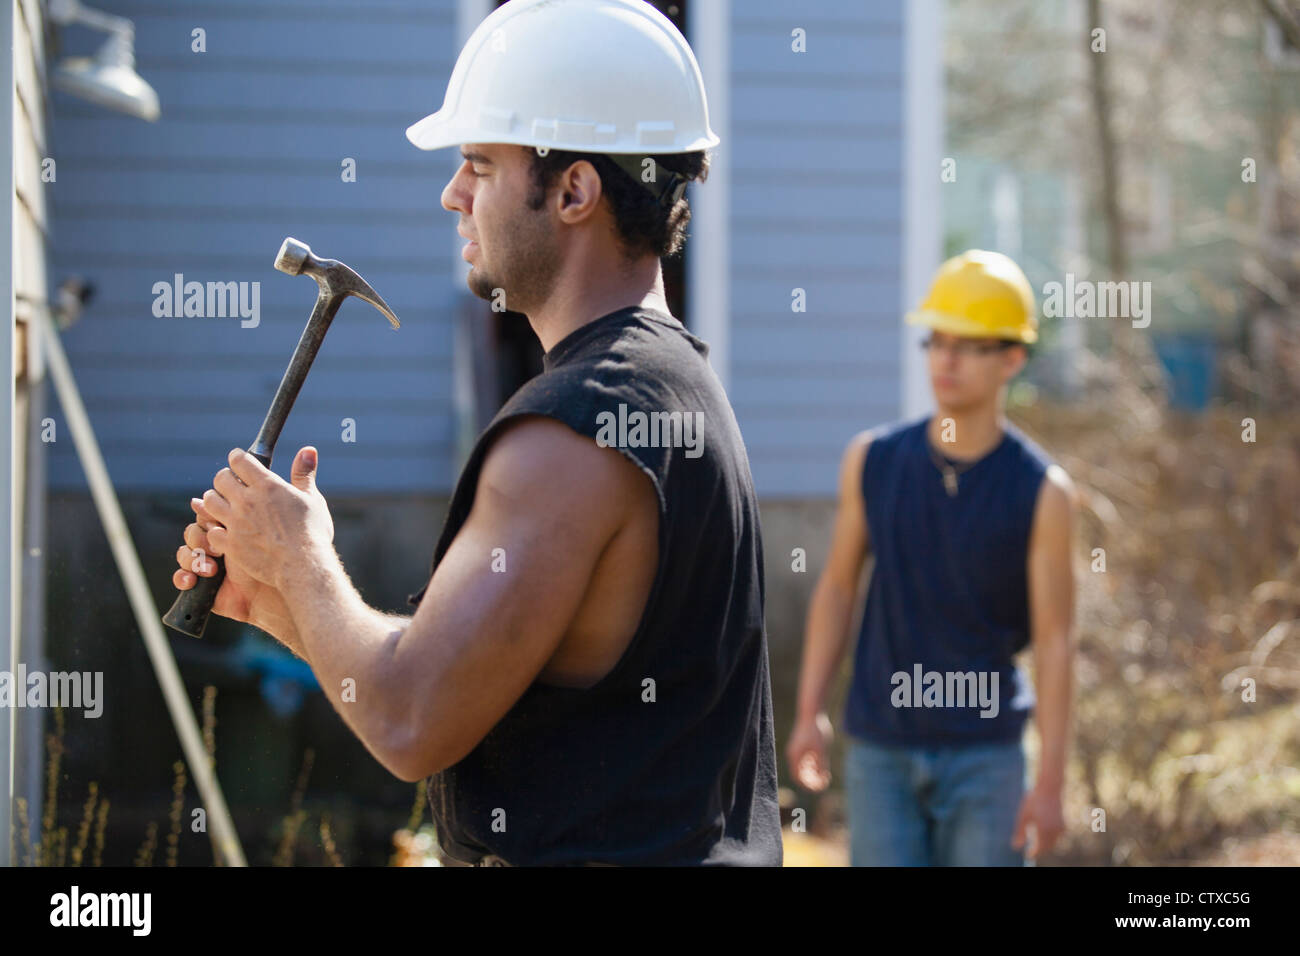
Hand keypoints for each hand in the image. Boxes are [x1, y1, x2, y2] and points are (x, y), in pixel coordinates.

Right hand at [172, 498, 290, 631]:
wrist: (281, 595)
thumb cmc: (280, 560)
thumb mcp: (263, 528)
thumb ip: (246, 505)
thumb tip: (206, 497)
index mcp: (231, 528)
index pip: (206, 513)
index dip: (207, 517)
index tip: (218, 524)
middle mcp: (217, 545)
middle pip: (192, 532)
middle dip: (199, 539)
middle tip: (216, 549)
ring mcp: (208, 565)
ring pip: (185, 553)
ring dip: (192, 558)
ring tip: (211, 569)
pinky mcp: (202, 585)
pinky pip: (181, 578)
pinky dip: (182, 577)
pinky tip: (192, 579)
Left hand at [199, 446, 334, 591]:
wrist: (304, 567)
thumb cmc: (313, 532)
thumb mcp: (313, 499)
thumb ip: (304, 474)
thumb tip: (308, 450)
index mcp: (268, 486)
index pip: (240, 460)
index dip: (237, 457)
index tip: (238, 459)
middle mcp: (247, 500)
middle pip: (220, 478)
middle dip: (224, 478)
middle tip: (231, 484)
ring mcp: (236, 523)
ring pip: (209, 502)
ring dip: (214, 500)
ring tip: (223, 505)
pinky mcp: (231, 544)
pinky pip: (210, 532)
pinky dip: (215, 530)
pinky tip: (225, 532)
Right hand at [786, 712, 833, 790]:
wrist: (812, 712)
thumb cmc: (817, 730)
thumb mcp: (822, 750)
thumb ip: (821, 765)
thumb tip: (822, 779)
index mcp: (795, 756)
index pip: (798, 778)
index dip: (808, 786)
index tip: (820, 788)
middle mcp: (793, 754)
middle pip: (800, 774)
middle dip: (811, 781)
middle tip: (825, 782)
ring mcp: (796, 749)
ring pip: (803, 768)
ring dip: (813, 774)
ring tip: (825, 775)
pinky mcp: (801, 745)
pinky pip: (804, 761)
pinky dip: (812, 766)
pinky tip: (823, 765)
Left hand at [1012, 784, 1064, 859]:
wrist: (1050, 788)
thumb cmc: (1033, 801)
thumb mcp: (1024, 816)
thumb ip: (1020, 832)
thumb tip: (1015, 847)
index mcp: (1044, 829)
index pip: (1040, 849)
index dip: (1033, 853)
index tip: (1027, 855)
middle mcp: (1055, 831)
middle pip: (1047, 848)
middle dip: (1039, 850)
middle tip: (1030, 851)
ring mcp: (1061, 828)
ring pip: (1053, 843)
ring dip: (1045, 845)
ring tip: (1035, 844)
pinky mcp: (1064, 825)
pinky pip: (1056, 837)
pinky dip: (1050, 839)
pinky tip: (1042, 835)